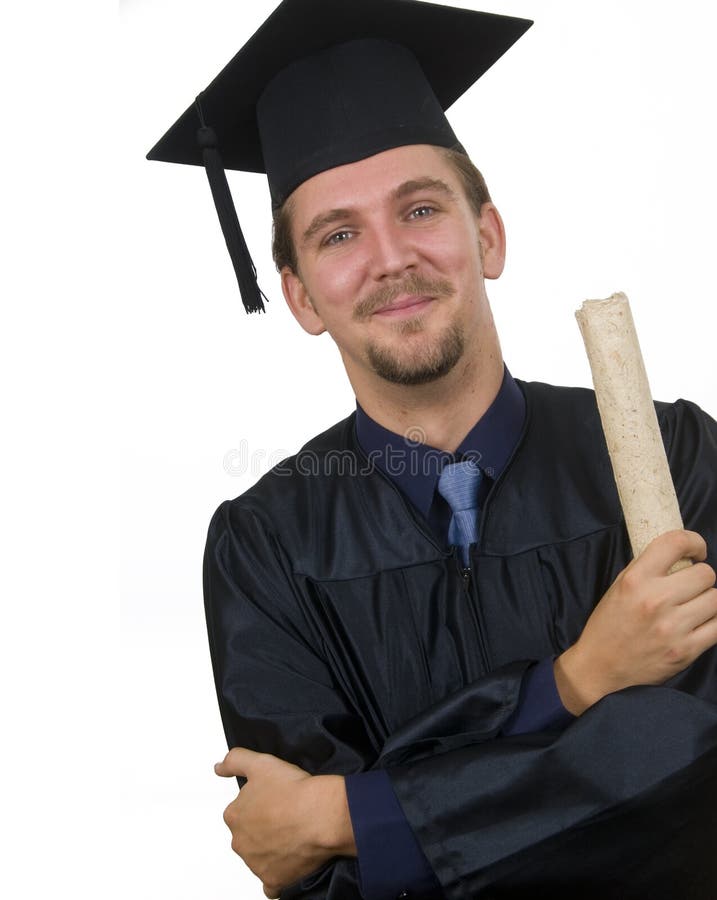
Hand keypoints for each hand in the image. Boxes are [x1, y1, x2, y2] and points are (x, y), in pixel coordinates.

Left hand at [214, 748, 355, 897]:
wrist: (321, 815)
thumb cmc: (293, 790)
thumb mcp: (261, 762)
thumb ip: (235, 761)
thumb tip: (218, 767)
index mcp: (234, 815)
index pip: (240, 810)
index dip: (259, 802)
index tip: (275, 799)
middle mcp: (240, 842)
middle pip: (248, 835)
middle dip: (262, 828)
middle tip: (286, 816)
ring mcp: (255, 864)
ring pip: (258, 857)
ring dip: (271, 849)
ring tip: (294, 834)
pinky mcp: (273, 880)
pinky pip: (271, 884)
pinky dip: (278, 876)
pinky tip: (289, 863)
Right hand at [555, 530, 716, 714]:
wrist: (599, 668)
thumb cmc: (608, 625)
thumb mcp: (618, 587)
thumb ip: (647, 569)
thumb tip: (679, 555)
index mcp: (635, 579)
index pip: (675, 542)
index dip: (694, 542)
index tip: (695, 550)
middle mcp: (655, 600)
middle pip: (706, 573)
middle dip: (701, 577)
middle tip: (691, 585)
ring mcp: (673, 627)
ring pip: (716, 599)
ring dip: (707, 600)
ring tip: (694, 606)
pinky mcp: (686, 651)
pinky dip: (712, 622)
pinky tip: (700, 622)